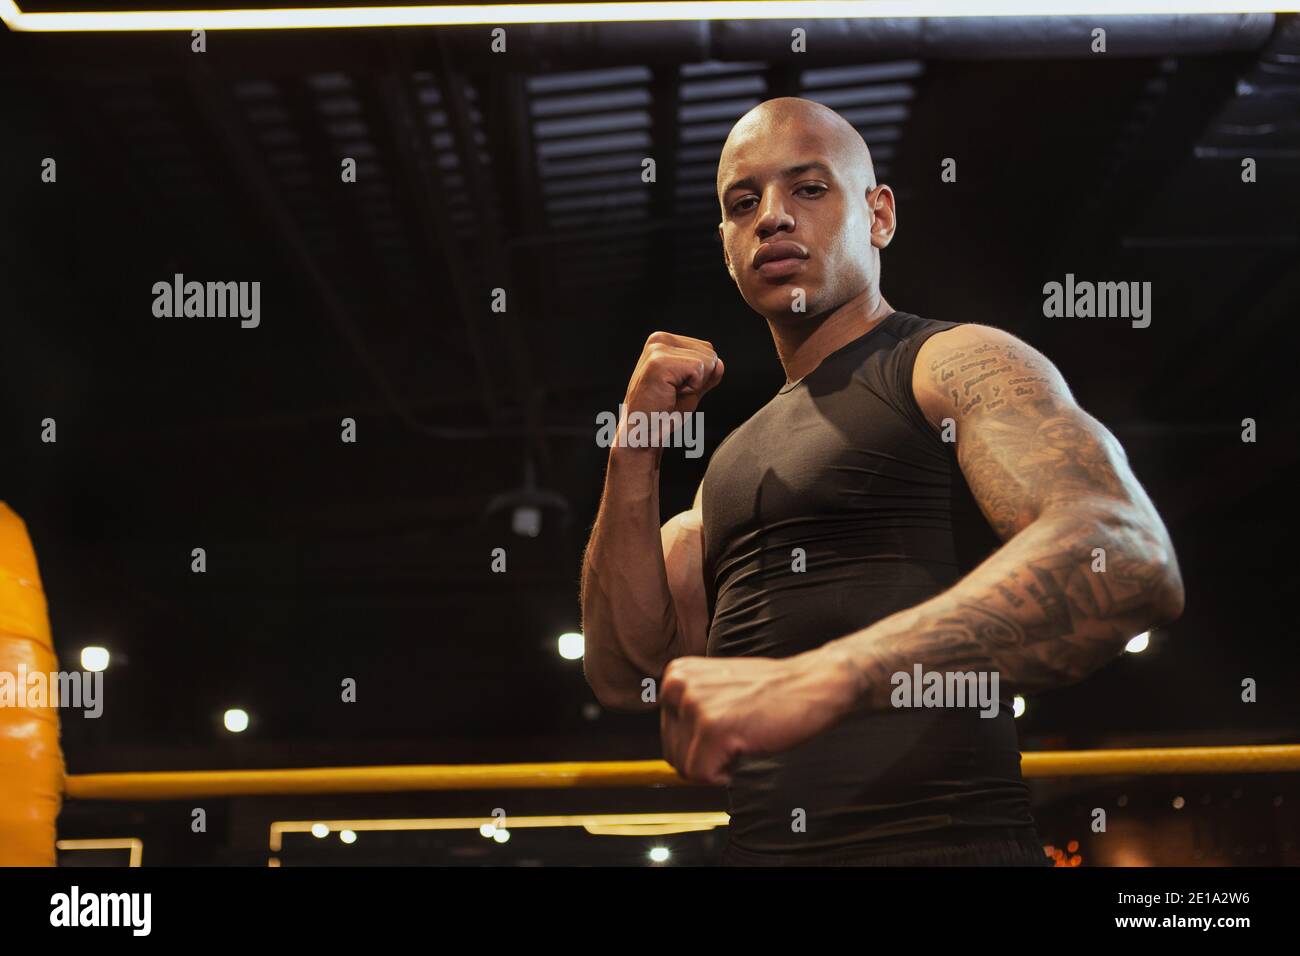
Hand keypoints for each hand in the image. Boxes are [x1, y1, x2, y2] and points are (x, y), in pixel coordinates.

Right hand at [618, 331, 723, 453]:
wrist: (642, 433)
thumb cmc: (663, 414)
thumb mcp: (691, 389)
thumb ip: (706, 375)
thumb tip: (719, 363)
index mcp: (664, 341)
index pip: (707, 349)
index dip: (701, 376)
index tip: (677, 388)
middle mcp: (659, 339)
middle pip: (710, 352)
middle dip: (701, 379)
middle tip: (674, 394)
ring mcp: (657, 349)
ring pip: (707, 360)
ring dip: (695, 385)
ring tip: (671, 394)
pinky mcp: (658, 362)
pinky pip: (698, 369)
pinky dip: (692, 388)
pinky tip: (670, 395)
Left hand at [658, 648, 859, 785]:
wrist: (812, 684)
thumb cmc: (770, 693)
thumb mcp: (717, 690)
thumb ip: (688, 711)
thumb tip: (668, 753)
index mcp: (676, 674)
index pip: (668, 736)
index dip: (700, 746)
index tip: (727, 728)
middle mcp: (678, 684)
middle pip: (673, 754)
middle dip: (706, 758)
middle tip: (738, 734)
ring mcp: (695, 705)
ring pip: (686, 767)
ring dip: (717, 764)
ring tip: (743, 736)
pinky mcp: (712, 727)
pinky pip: (703, 774)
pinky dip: (727, 774)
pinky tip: (747, 746)